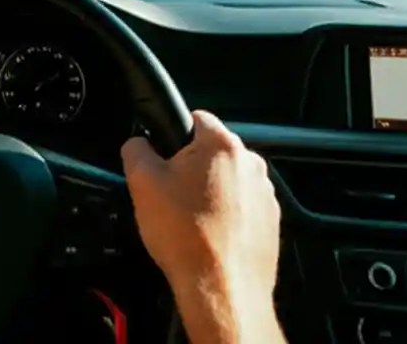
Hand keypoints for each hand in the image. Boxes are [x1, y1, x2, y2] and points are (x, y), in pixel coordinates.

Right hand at [121, 110, 282, 343]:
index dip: (172, 135)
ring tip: (191, 222)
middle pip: (212, 152)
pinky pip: (243, 208)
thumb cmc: (186, 236)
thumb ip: (135, 150)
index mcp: (222, 145)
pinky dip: (227, 216)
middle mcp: (251, 163)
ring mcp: (265, 194)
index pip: (195, 117)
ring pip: (228, 181)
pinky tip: (209, 236)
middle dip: (191, 168)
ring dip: (210, 193)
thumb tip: (137, 143)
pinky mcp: (271, 221)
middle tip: (172, 196)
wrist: (222, 288)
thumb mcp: (142, 183)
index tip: (163, 158)